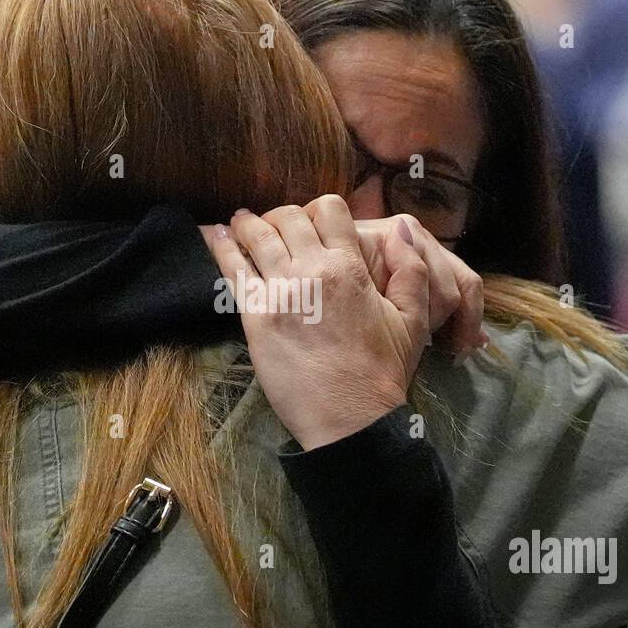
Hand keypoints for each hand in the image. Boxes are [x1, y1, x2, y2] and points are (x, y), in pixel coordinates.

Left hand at [201, 212, 486, 357]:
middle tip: (275, 226)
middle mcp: (312, 271)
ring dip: (247, 223)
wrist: (350, 418)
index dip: (320, 209)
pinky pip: (232, 270)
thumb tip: (401, 229)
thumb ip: (410, 271)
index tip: (313, 221)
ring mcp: (280, 292)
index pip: (329, 210)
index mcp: (351, 268)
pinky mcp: (255, 316)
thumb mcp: (412, 320)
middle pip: (288, 218)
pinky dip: (220, 246)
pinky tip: (215, 236)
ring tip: (239, 222)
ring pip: (256, 236)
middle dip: (282, 216)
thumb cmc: (381, 373)